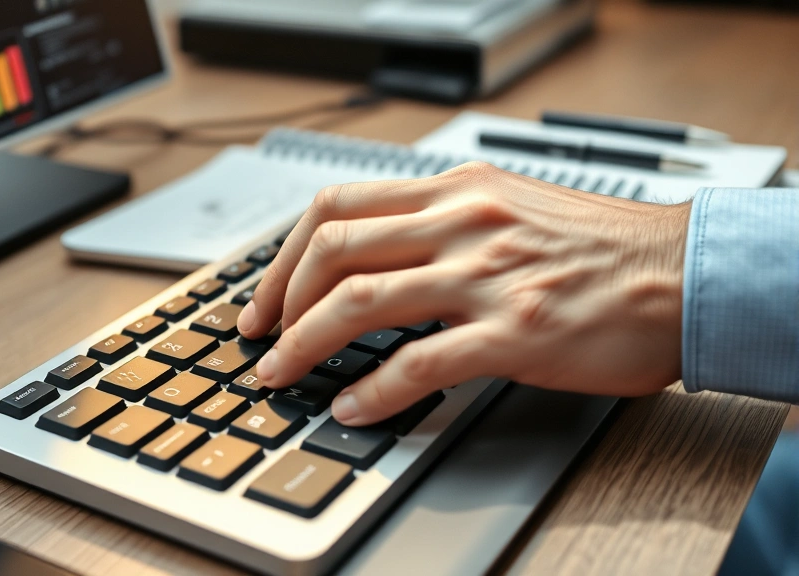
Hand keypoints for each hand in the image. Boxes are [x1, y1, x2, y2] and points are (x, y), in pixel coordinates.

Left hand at [236, 162, 689, 425]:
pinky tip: (353, 408)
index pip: (339, 204)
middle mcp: (462, 221)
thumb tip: (375, 261)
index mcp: (457, 189)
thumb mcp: (509, 209)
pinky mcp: (514, 330)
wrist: (683, 274)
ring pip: (361, 299)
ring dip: (305, 342)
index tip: (267, 294)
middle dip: (279, 298)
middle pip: (334, 247)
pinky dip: (374, 390)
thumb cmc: (601, 249)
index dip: (287, 253)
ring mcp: (485, 274)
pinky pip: (420, 361)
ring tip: (281, 375)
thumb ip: (443, 224)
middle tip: (260, 338)